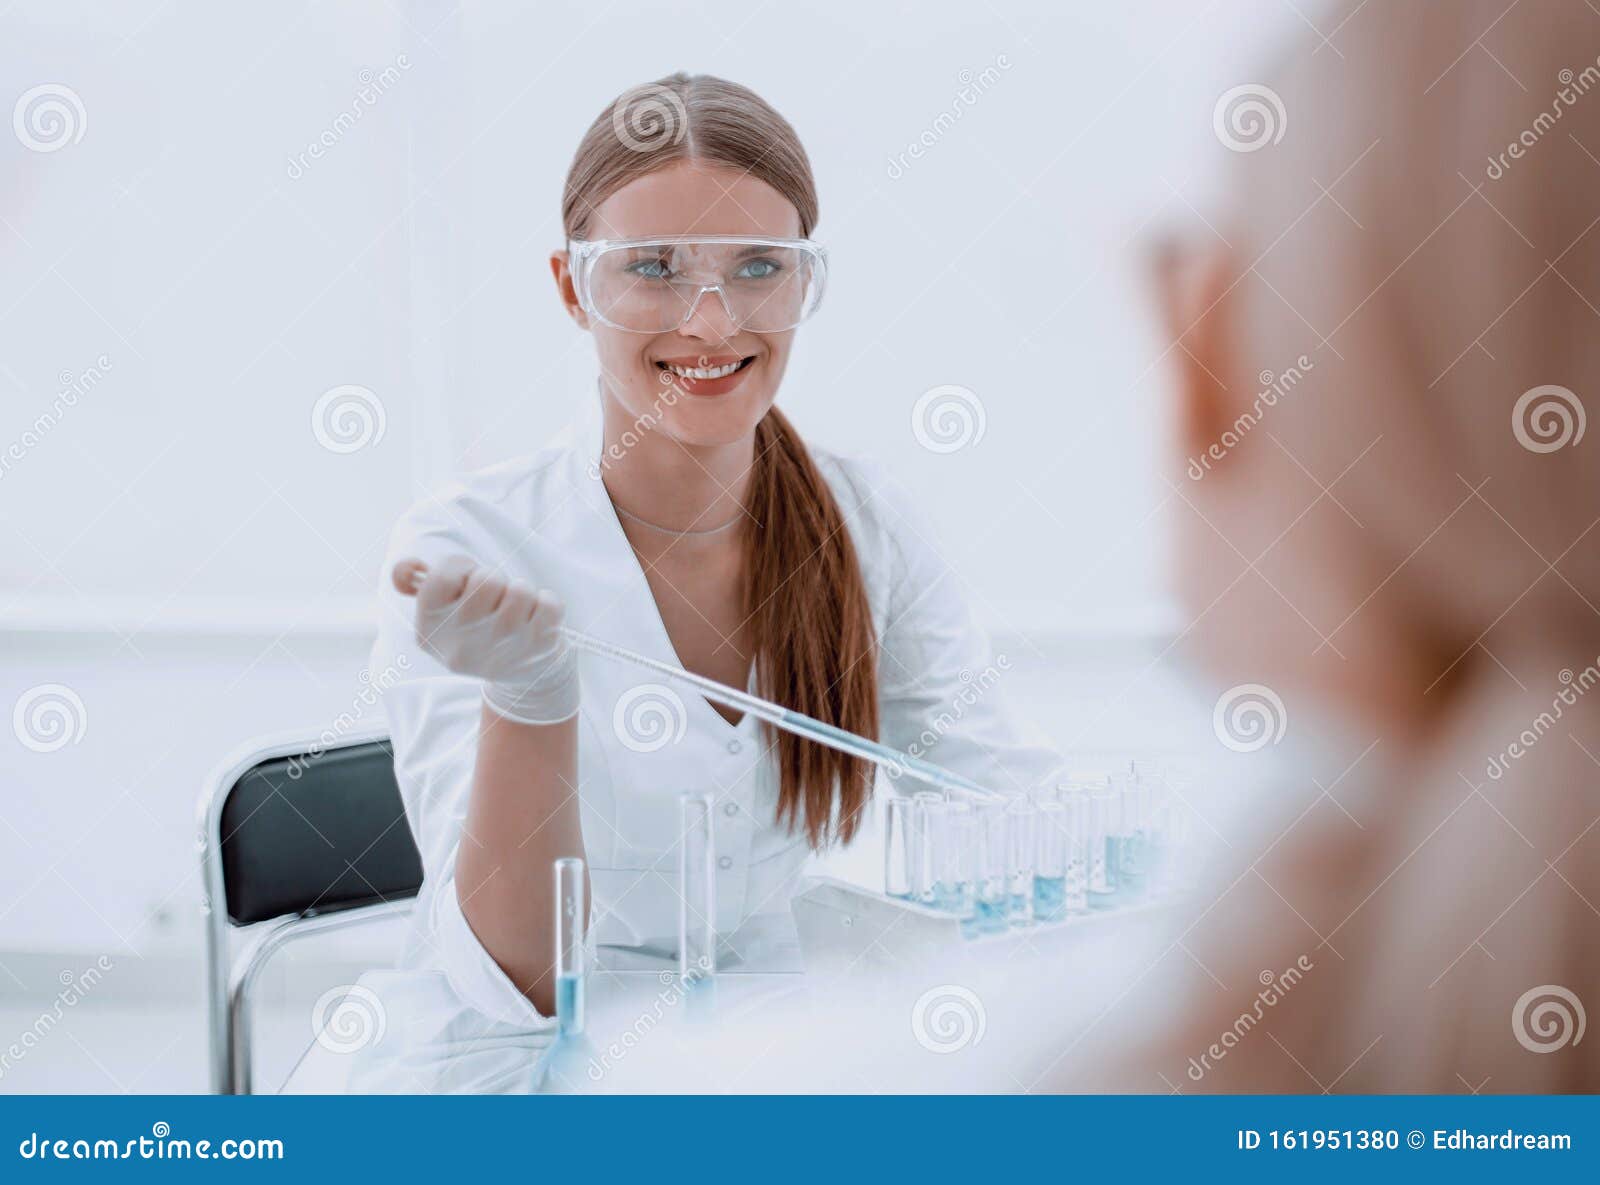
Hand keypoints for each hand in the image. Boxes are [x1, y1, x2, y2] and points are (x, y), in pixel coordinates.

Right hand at [391, 555, 577, 724]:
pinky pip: (549, 603)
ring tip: (516, 609)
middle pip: (486, 578)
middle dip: (494, 579)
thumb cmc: (479, 627)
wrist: (522, 674)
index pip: (443, 575)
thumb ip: (418, 583)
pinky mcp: (537, 651)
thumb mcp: (442, 612)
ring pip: (519, 590)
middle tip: (494, 598)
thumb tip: (406, 568)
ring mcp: (502, 651)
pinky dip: (547, 602)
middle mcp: (462, 646)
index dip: (461, 566)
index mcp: (430, 631)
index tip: (467, 580)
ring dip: (521, 591)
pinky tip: (536, 618)